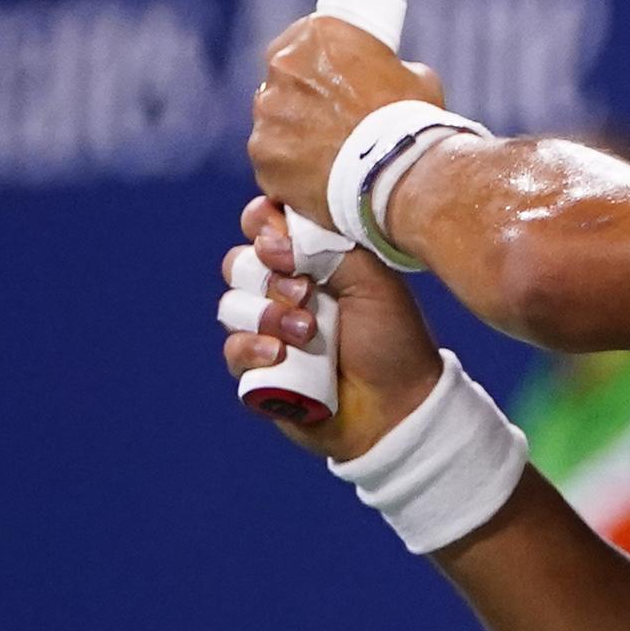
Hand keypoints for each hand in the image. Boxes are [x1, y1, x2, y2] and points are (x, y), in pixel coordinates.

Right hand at [221, 195, 445, 461]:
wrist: (397, 405)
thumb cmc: (392, 337)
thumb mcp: (371, 279)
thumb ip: (326, 246)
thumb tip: (273, 241)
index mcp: (312, 260)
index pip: (265, 225)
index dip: (263, 225)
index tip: (281, 240)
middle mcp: (285, 291)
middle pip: (238, 262)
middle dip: (266, 274)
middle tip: (306, 292)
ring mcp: (269, 331)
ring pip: (232, 305)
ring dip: (267, 315)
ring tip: (306, 333)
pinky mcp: (258, 371)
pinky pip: (233, 351)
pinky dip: (252, 349)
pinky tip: (279, 356)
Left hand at [245, 13, 441, 228]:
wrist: (403, 173)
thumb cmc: (412, 121)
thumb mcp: (415, 77)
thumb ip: (387, 70)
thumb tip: (384, 79)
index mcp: (319, 34)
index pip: (303, 36)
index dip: (317, 59)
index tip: (330, 74)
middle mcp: (284, 66)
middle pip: (283, 77)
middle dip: (301, 95)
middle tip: (332, 116)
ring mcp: (268, 112)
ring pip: (274, 119)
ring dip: (293, 131)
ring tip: (328, 153)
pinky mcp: (263, 154)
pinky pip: (272, 158)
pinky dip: (289, 166)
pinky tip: (317, 176)